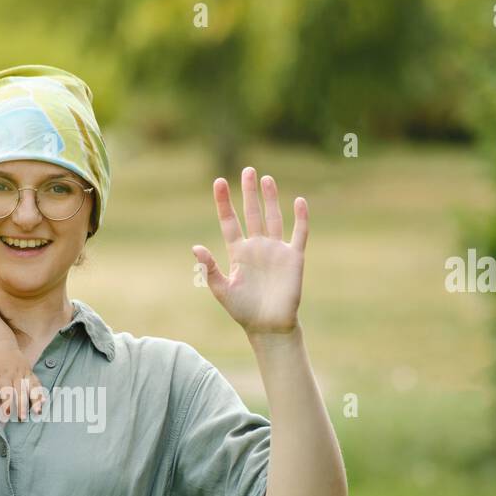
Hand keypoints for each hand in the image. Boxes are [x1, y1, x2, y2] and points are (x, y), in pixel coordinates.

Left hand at [0, 340, 44, 420]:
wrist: (3, 343)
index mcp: (3, 374)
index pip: (6, 391)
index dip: (7, 403)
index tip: (7, 414)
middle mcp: (16, 374)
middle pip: (20, 392)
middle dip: (22, 405)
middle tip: (23, 418)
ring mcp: (24, 372)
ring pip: (31, 388)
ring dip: (35, 400)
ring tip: (38, 411)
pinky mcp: (30, 371)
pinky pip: (37, 382)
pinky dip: (40, 391)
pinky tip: (44, 400)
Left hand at [192, 167, 307, 334]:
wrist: (268, 326)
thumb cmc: (243, 310)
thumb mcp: (222, 289)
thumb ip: (209, 268)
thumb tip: (196, 247)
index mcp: (238, 252)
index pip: (229, 221)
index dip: (224, 202)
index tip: (219, 182)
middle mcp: (257, 246)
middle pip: (252, 213)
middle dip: (249, 192)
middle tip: (248, 170)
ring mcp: (276, 250)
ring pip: (273, 217)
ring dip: (270, 198)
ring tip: (266, 178)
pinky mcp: (293, 257)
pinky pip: (299, 233)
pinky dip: (300, 217)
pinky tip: (298, 201)